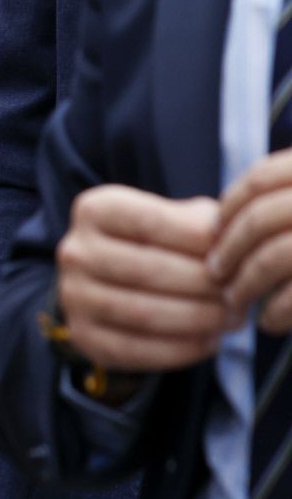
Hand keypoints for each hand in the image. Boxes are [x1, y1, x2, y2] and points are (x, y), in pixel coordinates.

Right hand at [55, 185, 226, 371]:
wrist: (113, 283)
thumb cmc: (155, 246)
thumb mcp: (172, 219)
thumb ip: (201, 224)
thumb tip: (230, 244)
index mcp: (93, 210)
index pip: (151, 223)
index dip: (199, 241)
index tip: (233, 255)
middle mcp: (74, 251)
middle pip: (149, 270)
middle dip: (205, 286)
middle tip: (237, 295)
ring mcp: (73, 296)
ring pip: (145, 313)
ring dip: (199, 320)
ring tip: (229, 319)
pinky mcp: (83, 336)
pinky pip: (138, 349)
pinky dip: (182, 349)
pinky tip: (208, 341)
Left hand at [213, 148, 291, 330]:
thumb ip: (291, 198)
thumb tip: (222, 219)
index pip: (266, 176)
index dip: (232, 203)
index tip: (215, 229)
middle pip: (262, 217)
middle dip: (230, 247)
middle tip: (214, 273)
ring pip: (274, 255)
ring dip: (245, 283)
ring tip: (235, 301)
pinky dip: (277, 311)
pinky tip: (269, 322)